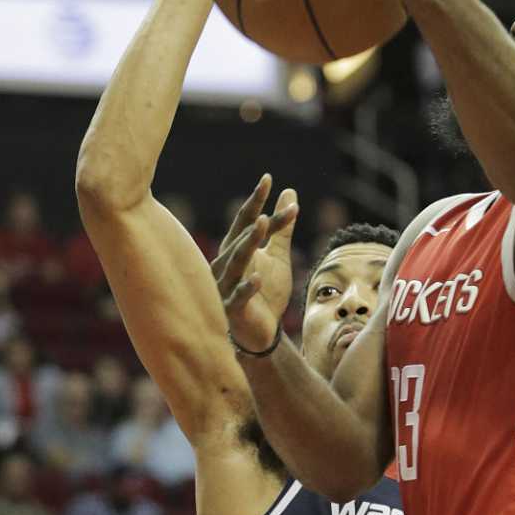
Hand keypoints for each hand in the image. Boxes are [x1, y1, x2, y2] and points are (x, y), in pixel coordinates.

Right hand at [212, 174, 299, 355]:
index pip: (246, 221)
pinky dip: (247, 287)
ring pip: (236, 262)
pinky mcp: (232, 310)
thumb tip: (289, 193)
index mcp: (235, 249)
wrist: (261, 334)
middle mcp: (226, 264)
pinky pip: (238, 297)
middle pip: (242, 238)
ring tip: (262, 226)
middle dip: (257, 221)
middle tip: (272, 206)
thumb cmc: (266, 293)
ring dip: (249, 244)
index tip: (269, 179)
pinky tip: (258, 276)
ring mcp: (226, 286)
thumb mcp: (279, 257)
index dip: (256, 201)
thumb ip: (283, 229)